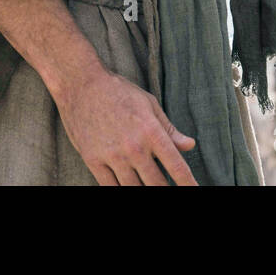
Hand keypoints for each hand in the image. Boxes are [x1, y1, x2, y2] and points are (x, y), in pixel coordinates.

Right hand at [53, 69, 196, 185]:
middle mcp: (134, 147)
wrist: (81, 84)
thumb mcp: (149, 104)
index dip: (188, 183)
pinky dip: (121, 191)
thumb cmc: (119, 92)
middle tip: (167, 188)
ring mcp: (112, 156)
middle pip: (156, 184)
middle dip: (165, 191)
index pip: (176, 166)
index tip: (194, 190)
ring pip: (133, 190)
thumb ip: (169, 129)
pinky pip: (110, 188)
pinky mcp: (93, 160)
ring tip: (147, 186)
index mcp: (151, 131)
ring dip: (143, 191)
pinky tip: (128, 188)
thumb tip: (190, 145)